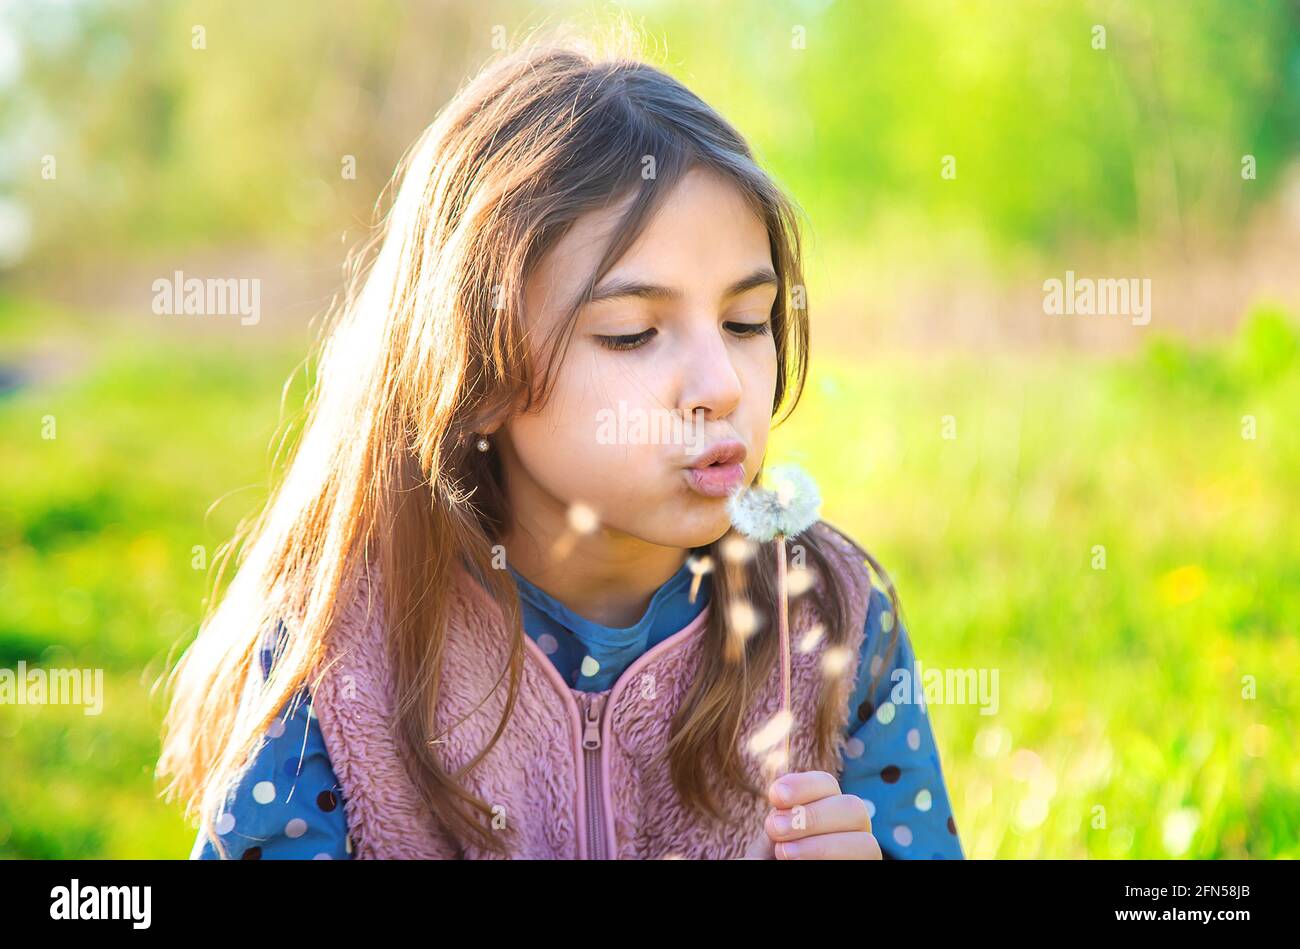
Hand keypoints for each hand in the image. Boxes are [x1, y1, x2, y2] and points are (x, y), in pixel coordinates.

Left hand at [741, 770, 881, 859]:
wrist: (773, 874)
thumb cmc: (771, 860)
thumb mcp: (770, 841)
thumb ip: (779, 824)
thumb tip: (781, 812)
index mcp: (827, 809)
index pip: (828, 784)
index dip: (804, 784)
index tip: (774, 796)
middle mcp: (850, 830)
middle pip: (854, 808)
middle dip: (813, 817)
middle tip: (776, 829)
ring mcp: (860, 855)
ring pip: (866, 844)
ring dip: (822, 846)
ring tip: (784, 853)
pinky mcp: (863, 869)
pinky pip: (862, 864)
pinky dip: (831, 861)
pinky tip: (803, 865)